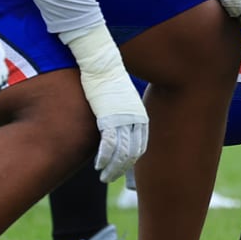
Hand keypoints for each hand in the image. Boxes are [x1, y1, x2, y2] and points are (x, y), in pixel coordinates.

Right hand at [60, 25, 148, 182]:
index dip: (134, 158)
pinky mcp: (109, 117)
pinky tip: (98, 166)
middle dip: (124, 167)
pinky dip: (104, 158)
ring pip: (123, 152)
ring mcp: (123, 119)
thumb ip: (122, 111)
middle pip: (135, 151)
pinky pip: (109, 145)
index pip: (142, 143)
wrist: (102, 62)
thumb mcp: (121, 98)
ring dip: (114, 167)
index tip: (125, 168)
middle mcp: (136, 119)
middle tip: (113, 177)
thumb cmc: (109, 78)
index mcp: (141, 114)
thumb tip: (117, 120)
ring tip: (105, 176)